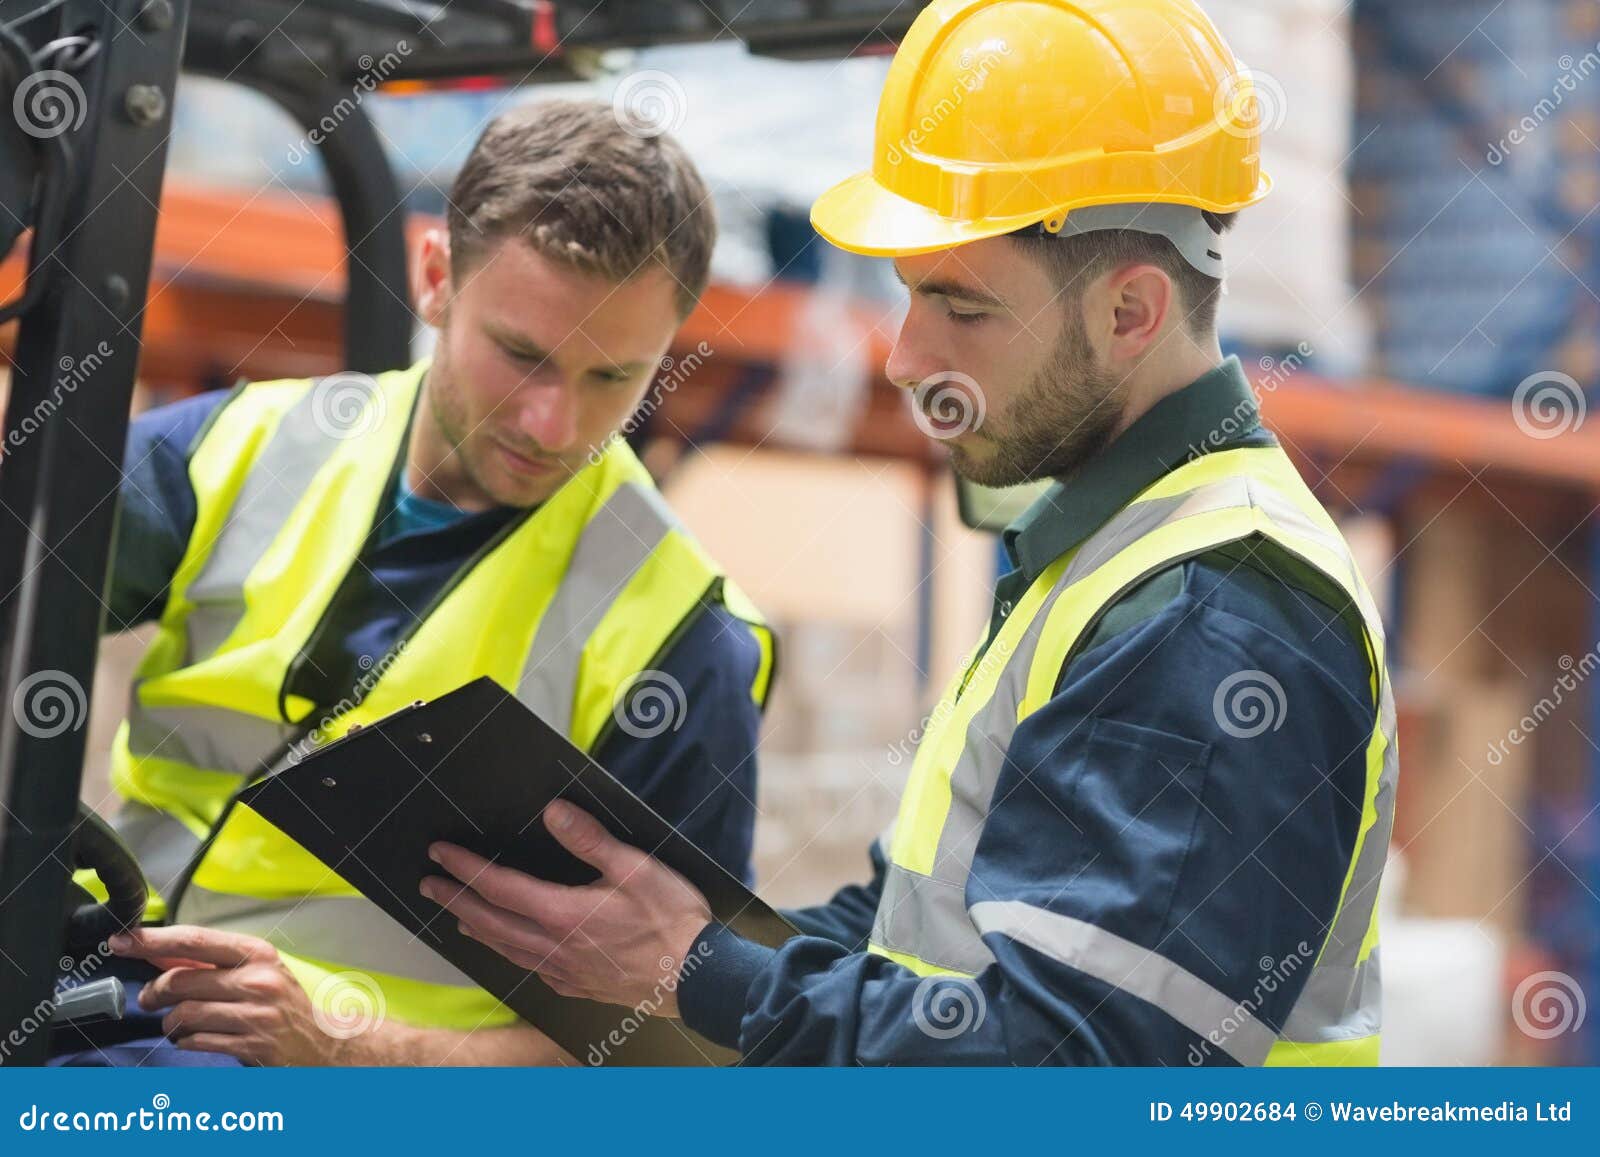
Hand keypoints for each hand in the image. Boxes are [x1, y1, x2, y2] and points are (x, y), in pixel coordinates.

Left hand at [109, 925, 360, 1065]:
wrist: (322, 1040)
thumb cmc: (282, 1003)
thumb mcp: (255, 971)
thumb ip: (210, 963)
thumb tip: (159, 953)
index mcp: (257, 953)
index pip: (194, 941)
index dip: (153, 941)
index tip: (123, 940)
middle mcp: (258, 980)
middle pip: (181, 981)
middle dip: (154, 992)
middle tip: (149, 998)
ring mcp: (255, 1014)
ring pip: (184, 1014)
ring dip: (169, 1023)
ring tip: (176, 1024)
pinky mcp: (250, 1045)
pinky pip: (196, 1041)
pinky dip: (185, 1041)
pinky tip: (194, 1037)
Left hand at [420, 800, 711, 1016]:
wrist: (699, 978)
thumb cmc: (672, 921)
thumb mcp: (635, 867)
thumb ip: (590, 839)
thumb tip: (554, 811)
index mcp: (563, 913)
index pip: (499, 887)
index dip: (465, 869)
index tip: (440, 853)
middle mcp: (555, 946)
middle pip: (491, 922)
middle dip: (455, 901)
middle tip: (429, 885)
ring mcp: (566, 971)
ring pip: (507, 950)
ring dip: (477, 930)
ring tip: (458, 920)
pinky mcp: (581, 986)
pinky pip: (532, 971)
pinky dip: (510, 957)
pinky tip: (514, 955)